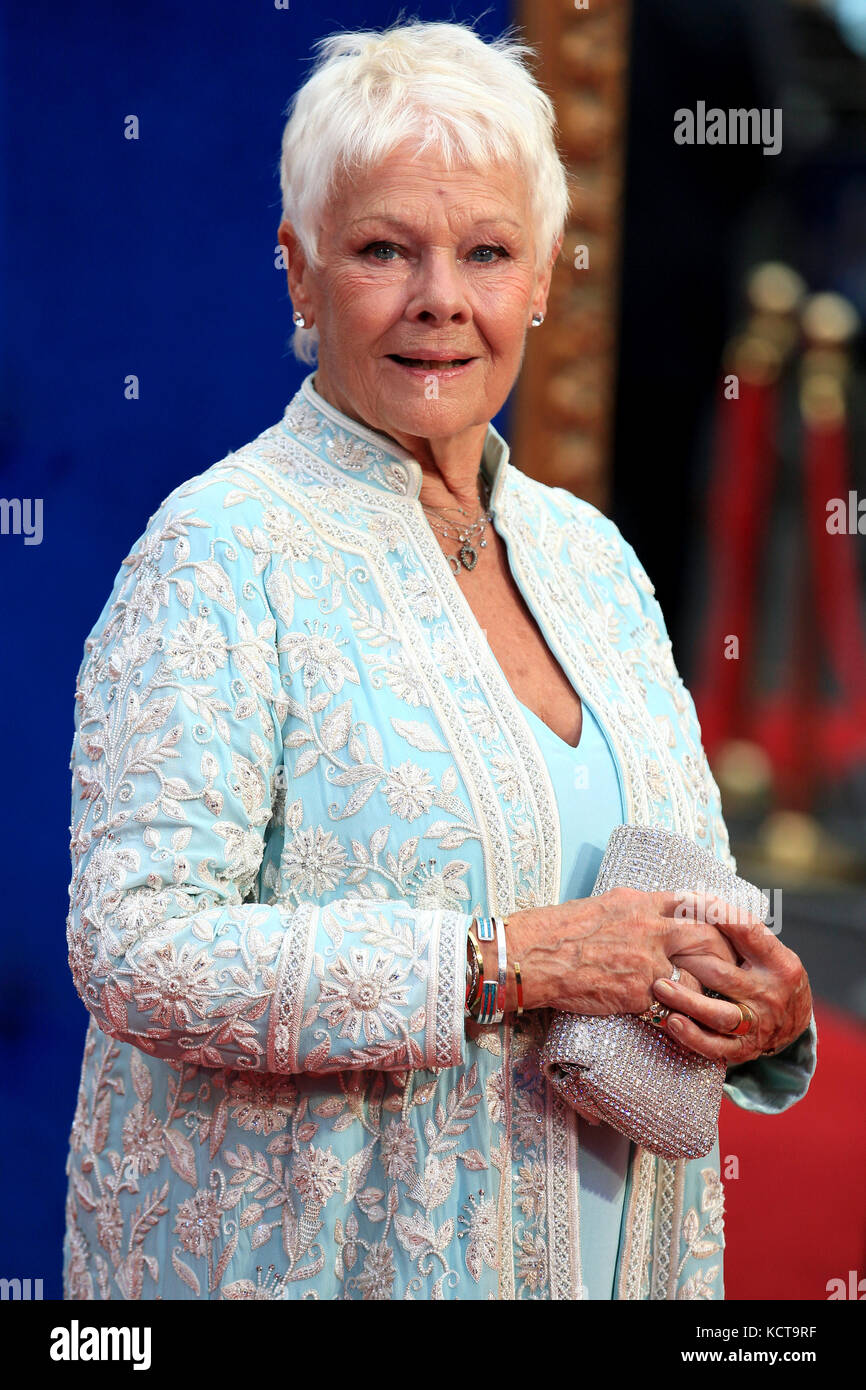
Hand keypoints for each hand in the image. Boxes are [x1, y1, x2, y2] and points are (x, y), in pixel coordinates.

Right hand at [504, 886, 737, 1014]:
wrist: (534, 956)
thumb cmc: (557, 930)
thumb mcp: (601, 905)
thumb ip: (632, 909)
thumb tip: (649, 911)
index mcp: (639, 903)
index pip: (692, 902)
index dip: (713, 916)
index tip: (723, 927)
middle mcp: (650, 928)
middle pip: (706, 937)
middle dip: (722, 954)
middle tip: (729, 968)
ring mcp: (646, 962)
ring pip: (695, 977)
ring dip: (701, 991)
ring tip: (708, 1001)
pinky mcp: (637, 993)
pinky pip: (669, 1006)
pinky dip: (676, 1014)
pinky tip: (677, 1021)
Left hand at [649, 893, 812, 1063]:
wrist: (796, 1024)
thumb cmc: (768, 974)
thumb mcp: (767, 951)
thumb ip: (739, 931)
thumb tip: (695, 896)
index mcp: (779, 962)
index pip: (748, 931)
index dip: (717, 913)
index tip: (686, 899)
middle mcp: (770, 993)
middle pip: (724, 974)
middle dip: (687, 960)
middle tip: (657, 949)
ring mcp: (758, 1024)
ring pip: (718, 1013)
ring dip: (685, 1000)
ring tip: (657, 986)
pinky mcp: (745, 1049)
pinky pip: (716, 1046)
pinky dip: (693, 1036)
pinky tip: (672, 1022)